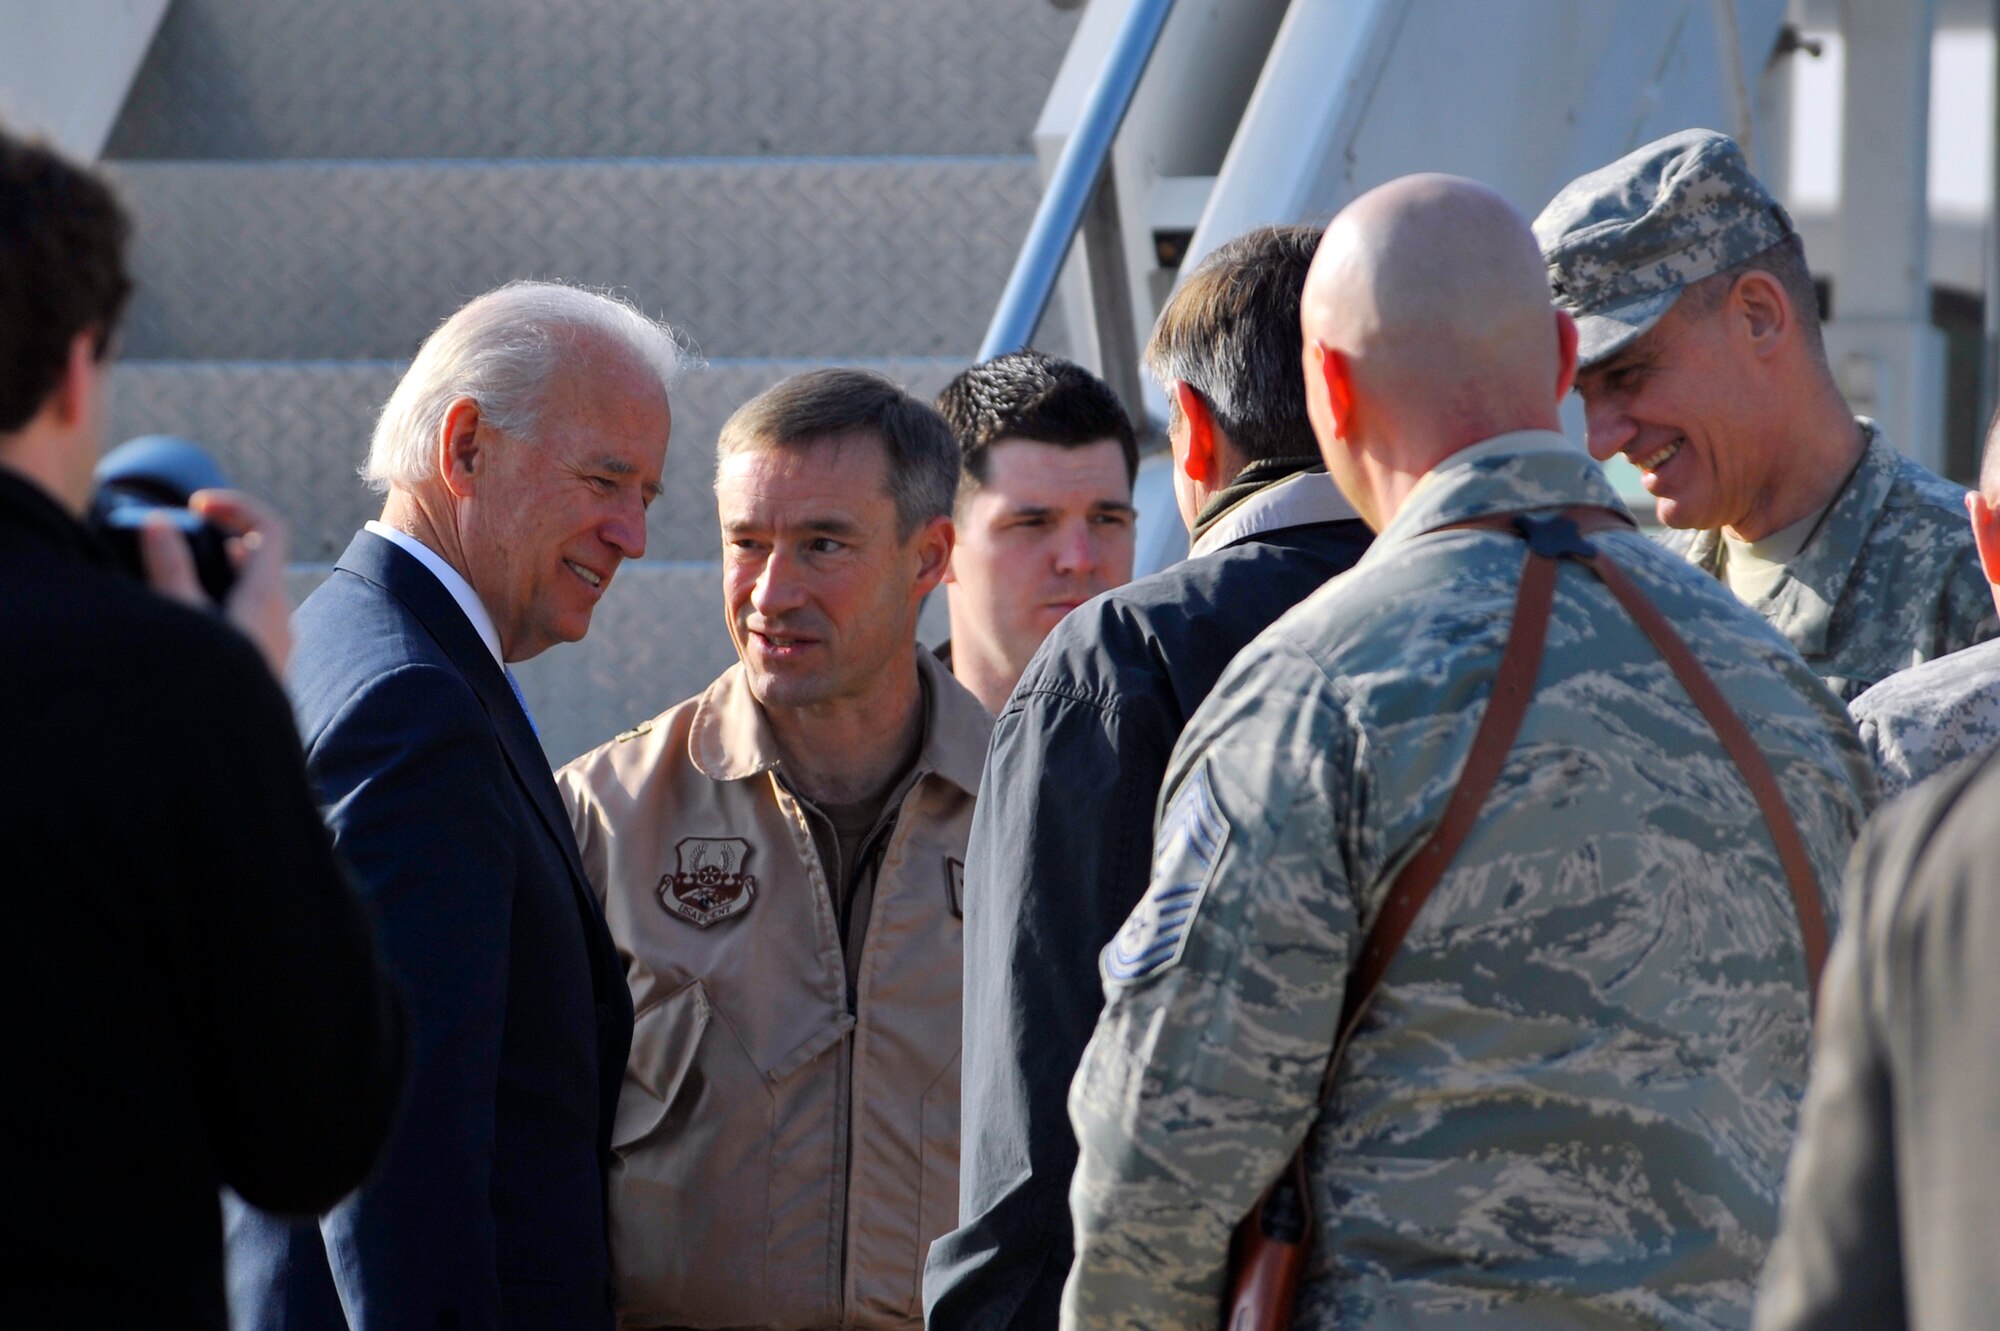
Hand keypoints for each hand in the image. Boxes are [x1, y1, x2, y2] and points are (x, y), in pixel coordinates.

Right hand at [140, 489, 292, 676]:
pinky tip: (193, 618)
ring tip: (180, 573)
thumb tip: (159, 524)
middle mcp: (281, 616)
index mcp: (266, 597)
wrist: (238, 756)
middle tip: (181, 536)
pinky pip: (252, 619)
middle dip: (221, 539)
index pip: (269, 527)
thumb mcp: (183, 621)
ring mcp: (278, 642)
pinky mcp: (268, 665)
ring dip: (221, 573)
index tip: (198, 504)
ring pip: (256, 590)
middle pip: (260, 558)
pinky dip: (225, 602)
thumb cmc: (215, 688)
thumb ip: (170, 570)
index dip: (237, 505)